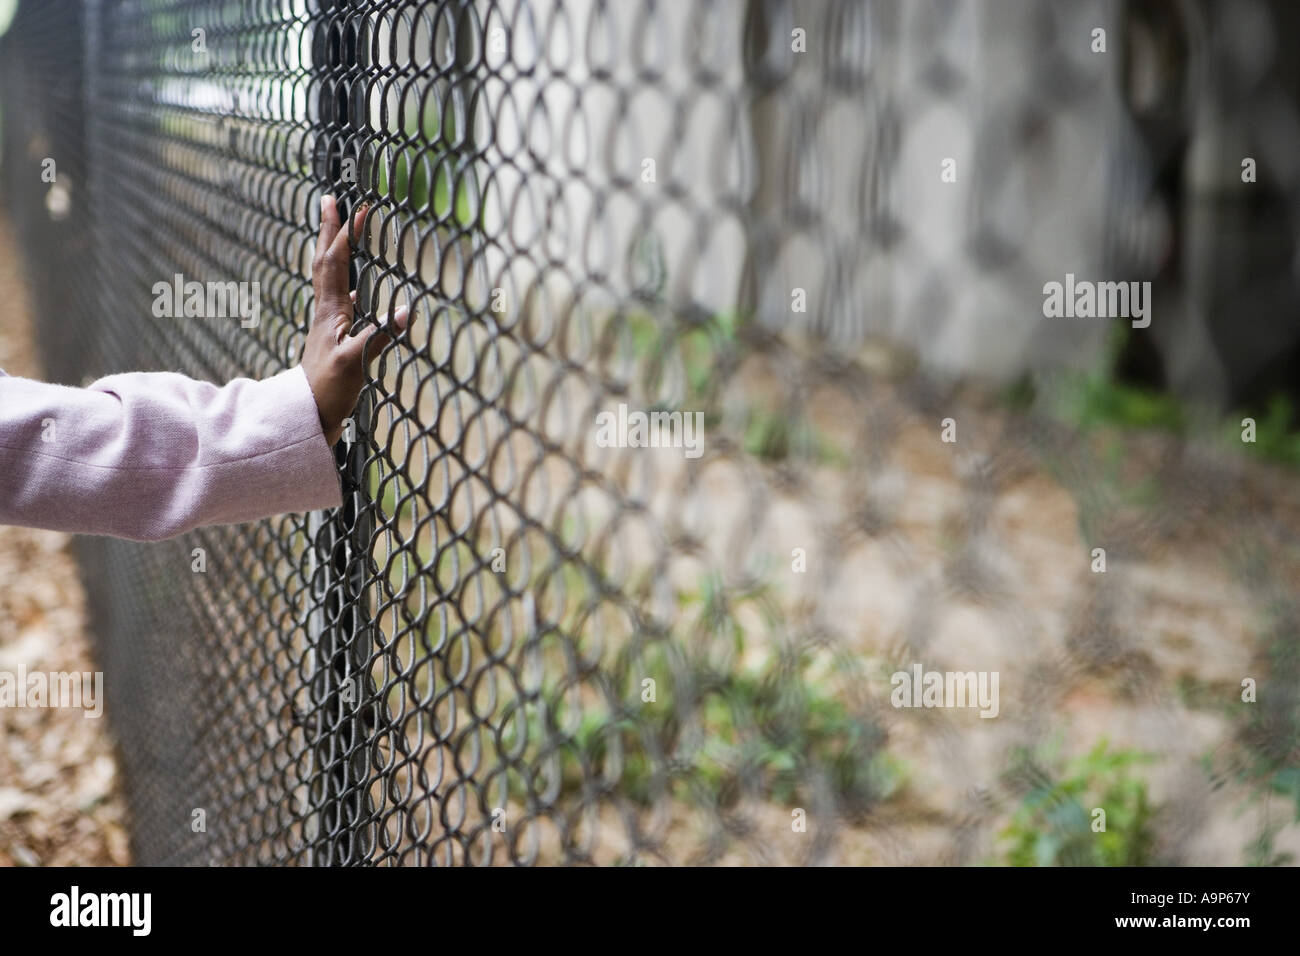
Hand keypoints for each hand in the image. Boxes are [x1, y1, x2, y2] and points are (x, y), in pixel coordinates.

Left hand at [300, 195, 407, 444]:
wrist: (307, 414)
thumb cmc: (329, 389)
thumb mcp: (357, 362)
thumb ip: (380, 335)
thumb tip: (408, 311)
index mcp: (330, 312)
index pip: (337, 263)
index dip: (347, 235)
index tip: (356, 208)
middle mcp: (325, 311)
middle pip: (325, 261)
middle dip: (329, 229)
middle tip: (330, 200)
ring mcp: (326, 323)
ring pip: (327, 276)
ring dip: (332, 249)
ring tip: (337, 231)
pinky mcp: (331, 336)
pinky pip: (335, 297)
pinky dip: (343, 282)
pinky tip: (354, 288)